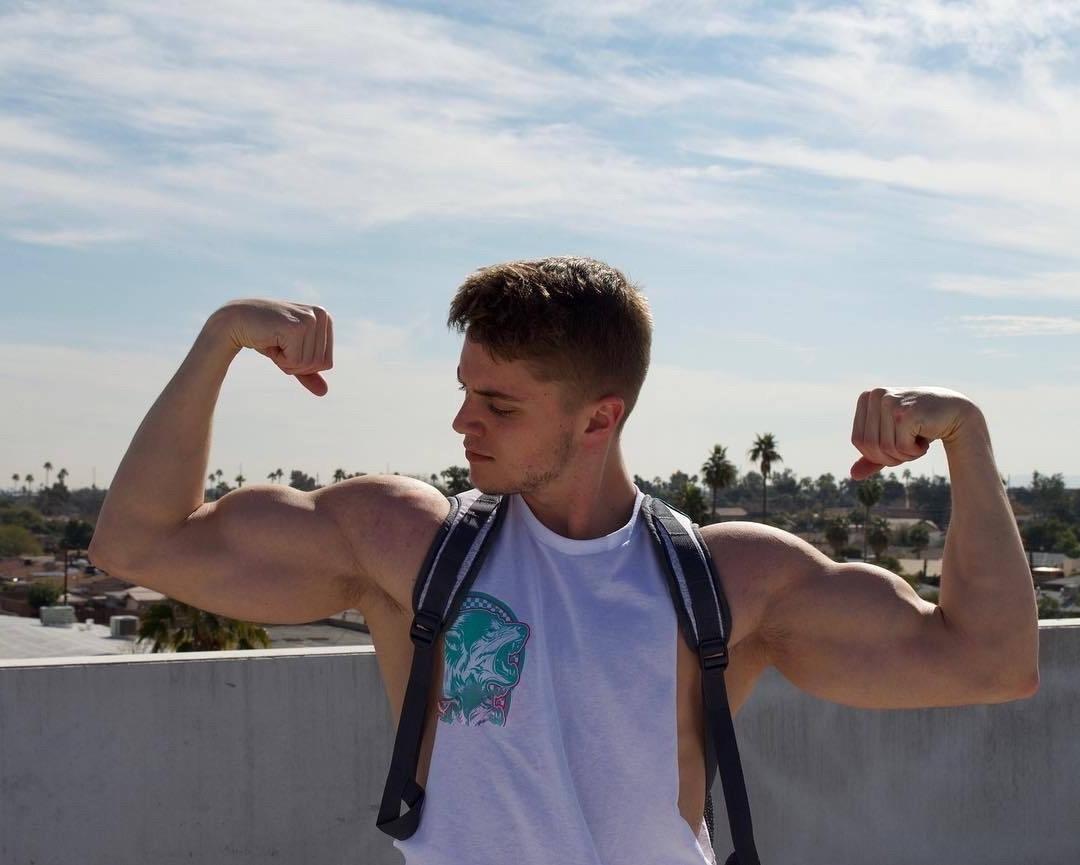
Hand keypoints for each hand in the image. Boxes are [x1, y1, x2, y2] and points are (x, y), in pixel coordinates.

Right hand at [213, 299, 333, 396]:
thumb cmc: (266, 336)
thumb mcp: (291, 355)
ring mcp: (309, 320)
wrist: (236, 320)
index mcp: (325, 318)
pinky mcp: (295, 328)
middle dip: (295, 363)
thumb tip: (324, 392)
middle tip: (279, 344)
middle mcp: (321, 316)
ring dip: (286, 361)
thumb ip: (308, 372)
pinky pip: (296, 361)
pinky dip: (280, 359)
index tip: (288, 346)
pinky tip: (270, 341)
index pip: (327, 362)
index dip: (303, 364)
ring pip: (308, 364)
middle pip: (319, 364)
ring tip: (274, 342)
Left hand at [850, 386, 974, 479]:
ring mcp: (890, 402)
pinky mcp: (905, 413)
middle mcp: (876, 396)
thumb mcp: (892, 440)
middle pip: (870, 445)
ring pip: (885, 448)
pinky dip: (914, 452)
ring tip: (918, 442)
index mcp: (866, 398)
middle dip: (890, 457)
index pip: (858, 441)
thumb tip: (854, 475)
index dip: (876, 454)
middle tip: (909, 448)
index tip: (896, 447)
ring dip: (904, 455)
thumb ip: (872, 456)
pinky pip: (901, 447)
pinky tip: (925, 438)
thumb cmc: (919, 425)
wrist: (955, 411)